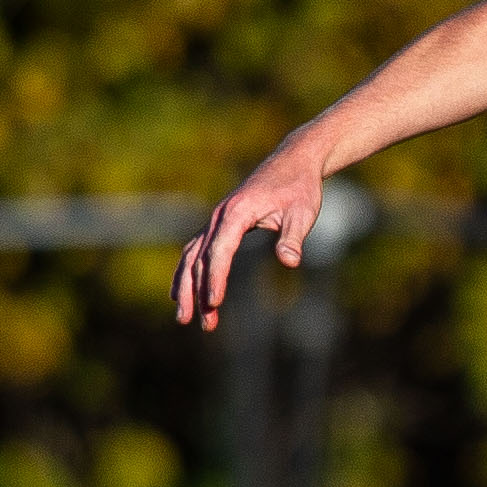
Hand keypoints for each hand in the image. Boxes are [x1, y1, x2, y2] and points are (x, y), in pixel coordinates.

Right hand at [174, 135, 327, 331]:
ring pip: (192, 257)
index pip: (220, 250)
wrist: (292, 163)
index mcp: (237, 212)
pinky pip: (196, 252)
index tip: (214, 302)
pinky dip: (187, 273)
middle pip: (199, 258)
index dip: (216, 277)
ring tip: (187, 319)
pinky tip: (183, 295)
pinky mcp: (219, 225)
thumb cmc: (300, 188)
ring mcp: (216, 220)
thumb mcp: (303, 212)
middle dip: (196, 292)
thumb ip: (293, 237)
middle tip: (198, 324)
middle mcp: (219, 217)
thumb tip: (290, 261)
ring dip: (187, 288)